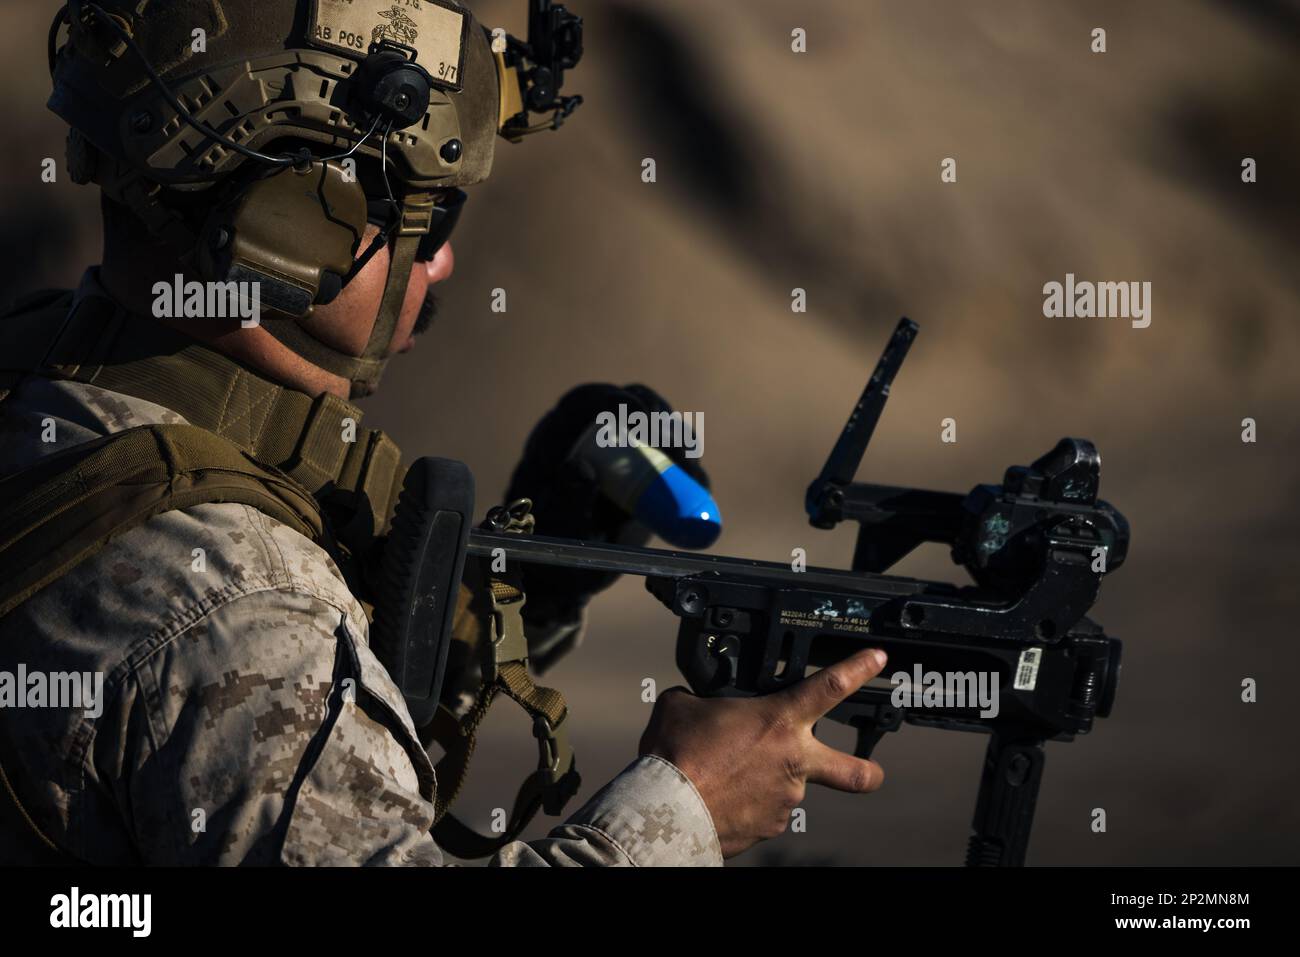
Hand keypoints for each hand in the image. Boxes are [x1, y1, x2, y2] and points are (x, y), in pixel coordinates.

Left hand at [506, 382, 710, 635]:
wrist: (564, 575)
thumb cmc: (547, 552)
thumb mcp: (553, 532)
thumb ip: (564, 503)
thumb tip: (581, 468)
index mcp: (558, 439)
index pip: (587, 401)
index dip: (616, 401)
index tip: (642, 419)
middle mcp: (593, 436)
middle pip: (634, 405)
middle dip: (661, 421)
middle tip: (679, 451)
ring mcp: (624, 452)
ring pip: (661, 429)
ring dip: (682, 446)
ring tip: (691, 476)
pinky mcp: (649, 474)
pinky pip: (676, 464)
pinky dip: (691, 474)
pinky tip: (697, 491)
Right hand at [639, 648, 887, 858]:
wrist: (664, 810)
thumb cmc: (676, 756)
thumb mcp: (684, 706)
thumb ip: (702, 700)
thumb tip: (697, 703)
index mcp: (778, 720)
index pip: (831, 686)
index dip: (860, 669)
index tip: (877, 659)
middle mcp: (793, 762)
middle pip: (855, 772)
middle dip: (867, 770)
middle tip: (871, 770)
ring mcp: (785, 800)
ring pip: (788, 788)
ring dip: (767, 781)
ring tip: (727, 777)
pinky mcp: (768, 828)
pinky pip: (764, 811)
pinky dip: (748, 804)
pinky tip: (722, 797)